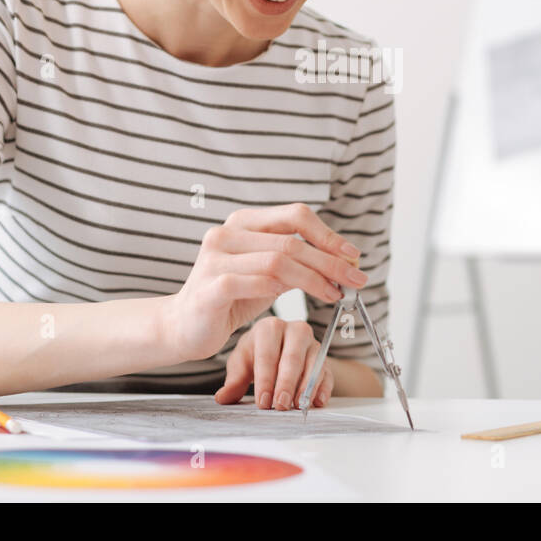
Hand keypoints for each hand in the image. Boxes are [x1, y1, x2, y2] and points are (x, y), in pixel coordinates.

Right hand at [162, 203, 367, 362]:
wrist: (183, 326)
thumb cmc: (230, 298)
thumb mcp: (268, 275)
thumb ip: (297, 262)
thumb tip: (343, 259)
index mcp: (243, 222)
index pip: (295, 214)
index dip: (328, 234)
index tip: (353, 254)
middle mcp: (227, 233)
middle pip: (291, 241)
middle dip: (330, 261)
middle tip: (356, 278)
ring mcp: (216, 258)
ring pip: (278, 261)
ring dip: (314, 279)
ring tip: (335, 293)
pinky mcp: (212, 286)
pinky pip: (257, 283)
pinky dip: (285, 291)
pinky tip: (300, 302)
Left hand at [215, 317, 332, 409]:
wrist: (277, 348)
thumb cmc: (257, 354)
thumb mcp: (241, 364)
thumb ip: (234, 381)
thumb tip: (223, 398)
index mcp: (269, 328)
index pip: (267, 355)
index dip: (265, 380)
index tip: (262, 401)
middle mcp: (293, 330)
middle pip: (292, 358)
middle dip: (286, 384)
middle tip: (280, 406)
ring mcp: (312, 343)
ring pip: (313, 364)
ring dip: (306, 388)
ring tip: (297, 406)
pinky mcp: (324, 357)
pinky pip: (327, 371)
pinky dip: (324, 387)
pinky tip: (316, 402)